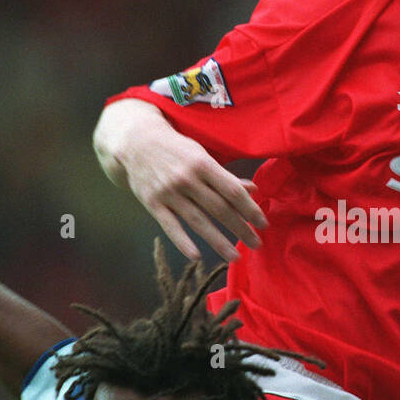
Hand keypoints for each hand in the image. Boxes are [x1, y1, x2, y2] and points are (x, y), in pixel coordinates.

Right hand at [98, 102, 266, 261]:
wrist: (135, 142)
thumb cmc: (176, 149)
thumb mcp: (201, 155)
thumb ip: (225, 175)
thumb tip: (253, 189)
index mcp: (203, 163)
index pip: (232, 191)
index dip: (250, 209)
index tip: (263, 223)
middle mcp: (187, 179)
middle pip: (219, 209)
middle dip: (241, 228)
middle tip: (257, 244)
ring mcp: (169, 192)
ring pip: (198, 221)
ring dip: (218, 241)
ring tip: (235, 257)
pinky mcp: (152, 203)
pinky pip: (170, 226)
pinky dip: (183, 242)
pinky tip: (197, 256)